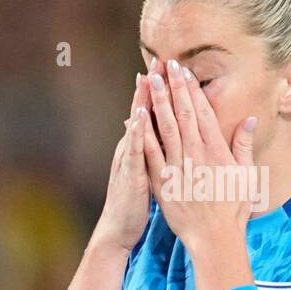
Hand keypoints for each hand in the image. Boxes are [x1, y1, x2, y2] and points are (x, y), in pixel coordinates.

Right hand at [88, 63, 154, 253]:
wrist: (119, 228)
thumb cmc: (136, 202)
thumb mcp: (147, 173)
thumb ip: (153, 151)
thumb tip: (158, 133)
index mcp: (143, 148)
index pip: (154, 114)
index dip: (162, 92)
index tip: (171, 69)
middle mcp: (134, 149)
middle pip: (144, 113)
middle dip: (152, 87)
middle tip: (159, 61)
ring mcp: (130, 160)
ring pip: (136, 126)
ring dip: (141, 102)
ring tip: (146, 79)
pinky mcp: (130, 175)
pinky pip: (133, 151)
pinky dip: (135, 133)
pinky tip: (138, 117)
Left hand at [140, 58, 258, 256]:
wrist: (215, 238)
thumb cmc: (233, 209)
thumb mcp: (247, 176)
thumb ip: (245, 146)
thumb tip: (249, 120)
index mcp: (217, 151)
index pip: (202, 112)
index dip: (192, 89)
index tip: (184, 72)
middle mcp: (197, 155)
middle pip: (182, 113)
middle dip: (173, 87)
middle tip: (163, 65)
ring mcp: (178, 168)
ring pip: (165, 127)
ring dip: (157, 102)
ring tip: (149, 80)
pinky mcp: (163, 182)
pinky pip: (151, 153)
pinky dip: (143, 133)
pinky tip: (136, 117)